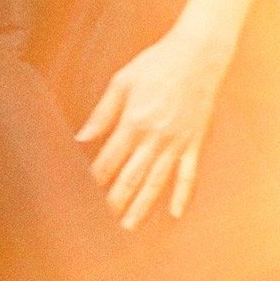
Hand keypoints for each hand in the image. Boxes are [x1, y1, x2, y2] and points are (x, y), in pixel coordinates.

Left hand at [79, 27, 231, 227]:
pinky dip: (182, 194)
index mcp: (134, 121)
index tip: (80, 196)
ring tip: (129, 226)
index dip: (94, 180)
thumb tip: (82, 137)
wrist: (199, 55)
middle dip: (114, 201)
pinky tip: (175, 213)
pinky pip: (188, 173)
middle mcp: (156, 136)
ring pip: (157, 181)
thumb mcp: (122, 81)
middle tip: (99, 224)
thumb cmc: (157, 64)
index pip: (109, 160)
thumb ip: (102, 113)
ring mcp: (177, 142)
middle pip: (131, 177)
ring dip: (142, 205)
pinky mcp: (195, 141)